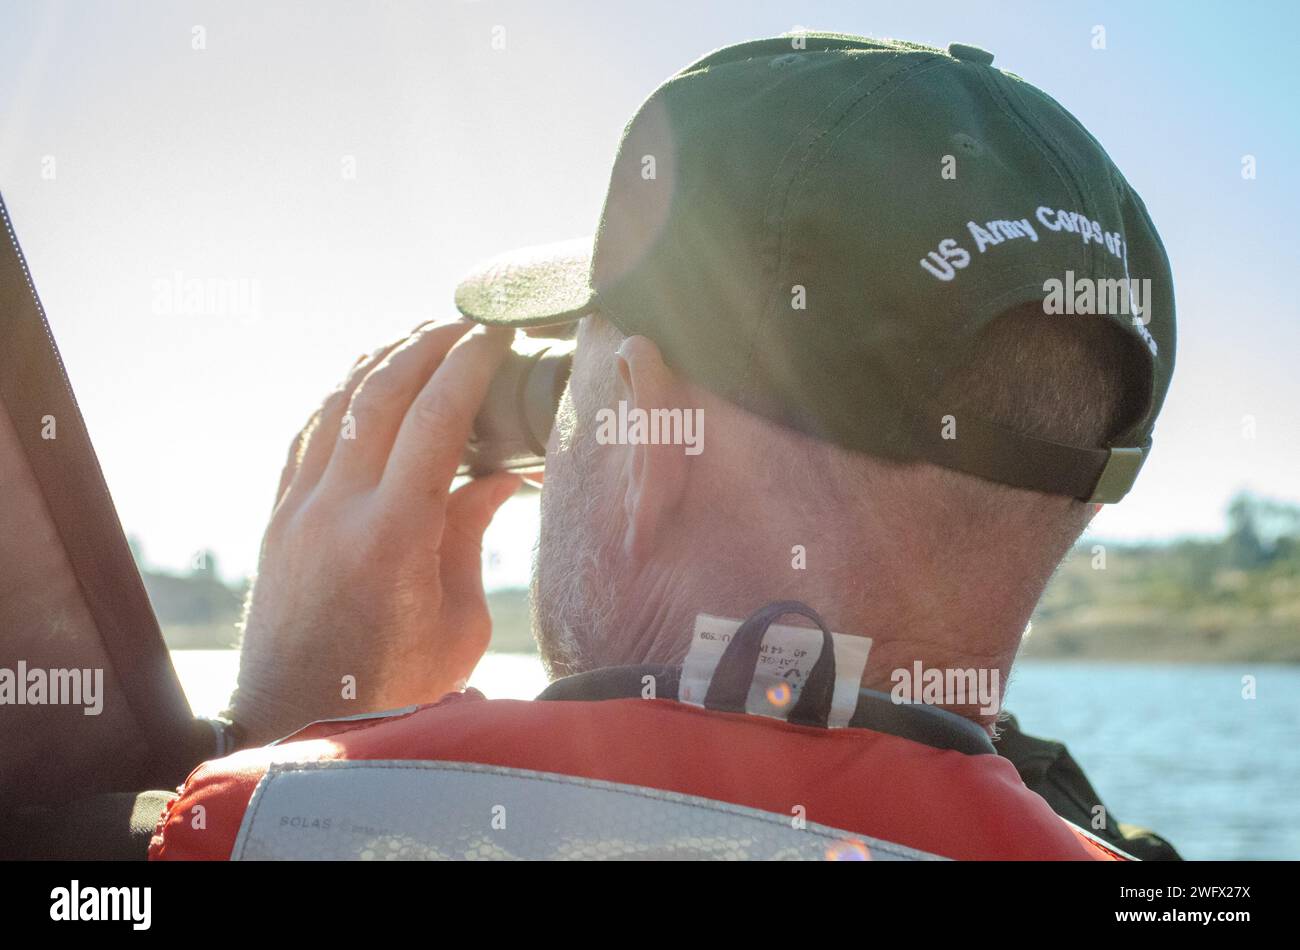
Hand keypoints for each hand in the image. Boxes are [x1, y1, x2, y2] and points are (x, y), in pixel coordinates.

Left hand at [228, 320, 519, 745]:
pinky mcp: (276, 522)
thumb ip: (472, 535)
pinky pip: (304, 437)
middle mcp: (336, 510)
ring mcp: (297, 512)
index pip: (435, 418)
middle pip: (379, 393)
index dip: (468, 364)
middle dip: (424, 344)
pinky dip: (338, 399)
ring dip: (378, 361)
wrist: (300, 727)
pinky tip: (361, 385)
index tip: (496, 333)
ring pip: (333, 406)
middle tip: (464, 322)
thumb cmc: (397, 688)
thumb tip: (497, 476)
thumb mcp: (460, 622)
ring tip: (416, 336)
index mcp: (393, 536)